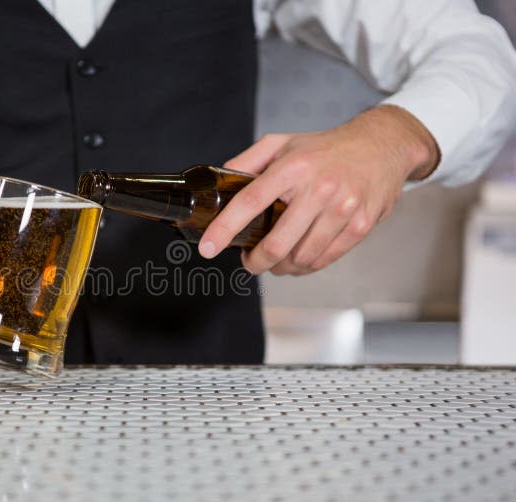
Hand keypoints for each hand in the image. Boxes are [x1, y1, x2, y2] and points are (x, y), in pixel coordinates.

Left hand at [199, 105, 438, 274]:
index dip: (225, 228)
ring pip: (301, 258)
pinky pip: (325, 259)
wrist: (383, 146)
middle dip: (256, 262)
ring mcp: (343, 209)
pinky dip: (306, 266)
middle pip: (277, 243)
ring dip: (281, 267)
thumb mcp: (282, 143)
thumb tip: (219, 181)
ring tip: (275, 261)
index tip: (209, 247)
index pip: (250, 202)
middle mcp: (319, 189)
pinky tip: (298, 260)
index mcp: (293, 167)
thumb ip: (248, 161)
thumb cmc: (326, 148)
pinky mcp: (361, 225)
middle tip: (249, 262)